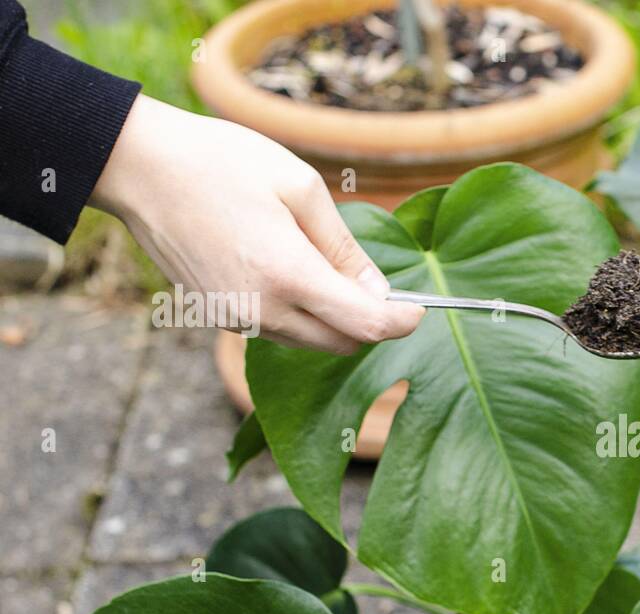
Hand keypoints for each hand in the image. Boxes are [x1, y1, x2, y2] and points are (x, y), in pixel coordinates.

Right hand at [90, 95, 423, 353]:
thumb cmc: (221, 163)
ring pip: (310, 342)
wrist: (138, 169)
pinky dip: (300, 315)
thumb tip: (379, 290)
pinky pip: (277, 330)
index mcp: (287, 275)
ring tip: (333, 272)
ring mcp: (236, 320)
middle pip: (342, 344)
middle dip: (372, 324)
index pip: (366, 325)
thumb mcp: (299, 187)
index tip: (419, 308)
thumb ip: (344, 247)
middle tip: (383, 288)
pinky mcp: (217, 318)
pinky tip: (291, 273)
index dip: (402, 322)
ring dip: (335, 321)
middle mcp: (262, 311)